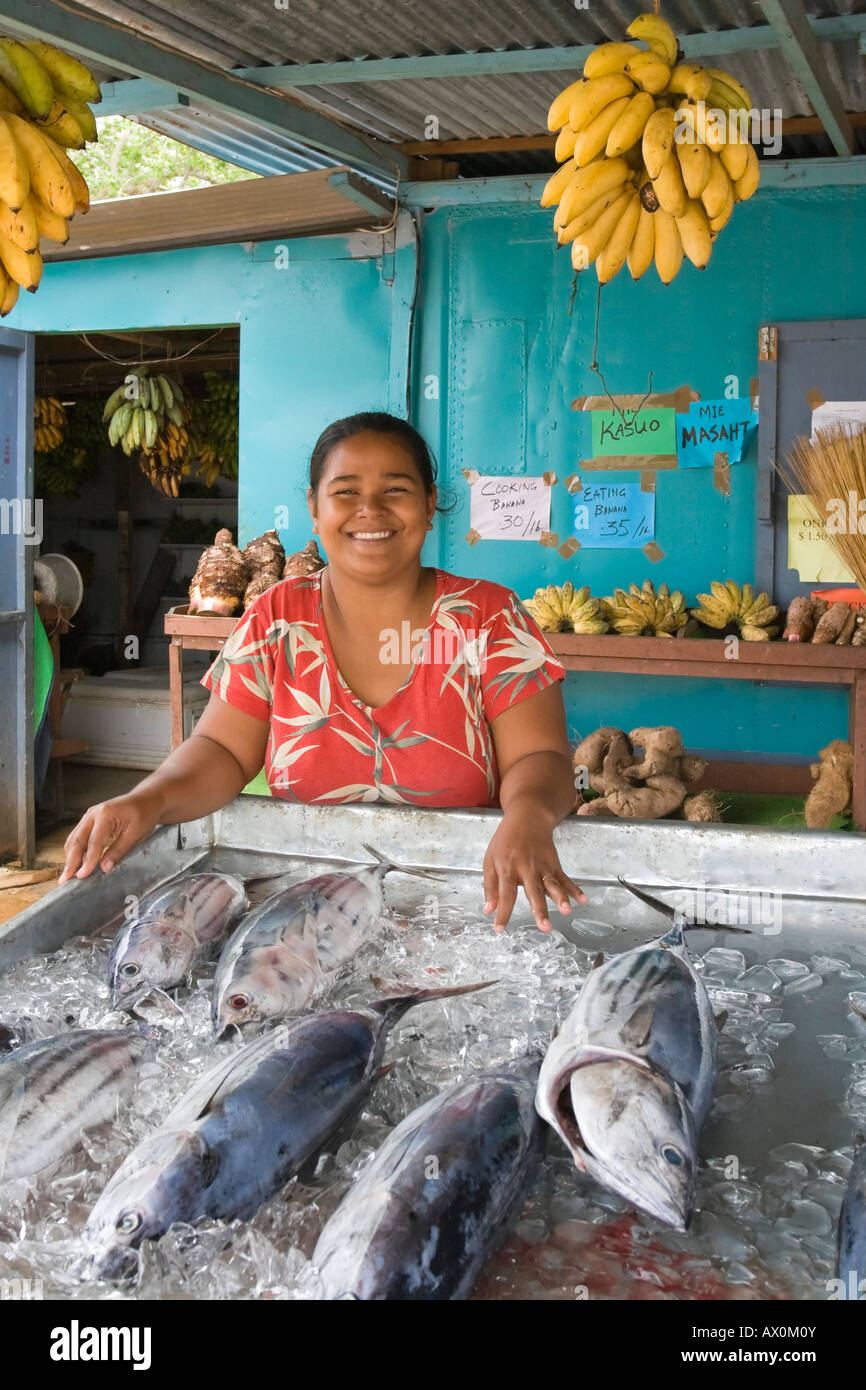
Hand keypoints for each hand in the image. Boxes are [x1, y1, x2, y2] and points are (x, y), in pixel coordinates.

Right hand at [58, 792, 161, 882]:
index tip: (82, 876)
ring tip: (68, 875)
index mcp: (105, 814)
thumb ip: (119, 851)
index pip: (93, 842)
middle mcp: (93, 814)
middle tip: (65, 880)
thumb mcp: (136, 834)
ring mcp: (89, 816)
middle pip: (77, 841)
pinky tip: (76, 864)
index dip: (87, 861)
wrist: (145, 800)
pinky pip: (78, 837)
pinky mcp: (89, 821)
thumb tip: (104, 868)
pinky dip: (76, 851)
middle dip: (71, 862)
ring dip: (70, 858)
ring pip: (74, 839)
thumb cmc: (143, 815)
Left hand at [482, 809, 586, 933]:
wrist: (527, 818)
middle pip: (533, 892)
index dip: (503, 912)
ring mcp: (542, 866)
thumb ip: (490, 886)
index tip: (500, 929)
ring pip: (552, 884)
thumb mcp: (490, 861)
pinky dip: (574, 889)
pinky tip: (583, 900)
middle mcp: (526, 869)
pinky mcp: (554, 864)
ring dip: (560, 898)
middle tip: (544, 927)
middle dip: (540, 910)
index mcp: (507, 868)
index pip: (505, 894)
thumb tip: (488, 911)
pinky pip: (565, 879)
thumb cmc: (505, 842)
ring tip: (566, 910)